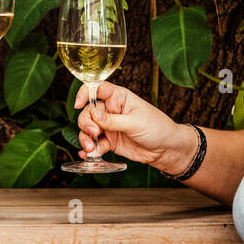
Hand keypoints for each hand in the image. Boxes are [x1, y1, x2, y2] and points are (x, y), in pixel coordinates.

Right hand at [73, 80, 191, 169]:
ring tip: (91, 148)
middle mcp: (111, 110)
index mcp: (119, 98)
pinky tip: (88, 154)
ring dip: (86, 138)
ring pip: (88, 129)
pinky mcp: (109, 141)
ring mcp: (109, 126)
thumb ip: (113, 120)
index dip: (85, 93)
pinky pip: (94, 144)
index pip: (97, 89)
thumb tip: (94, 116)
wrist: (165, 150)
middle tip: (94, 133)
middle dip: (87, 123)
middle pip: (88, 112)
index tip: (78, 105)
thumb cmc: (157, 128)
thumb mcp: (135, 122)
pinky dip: (90, 150)